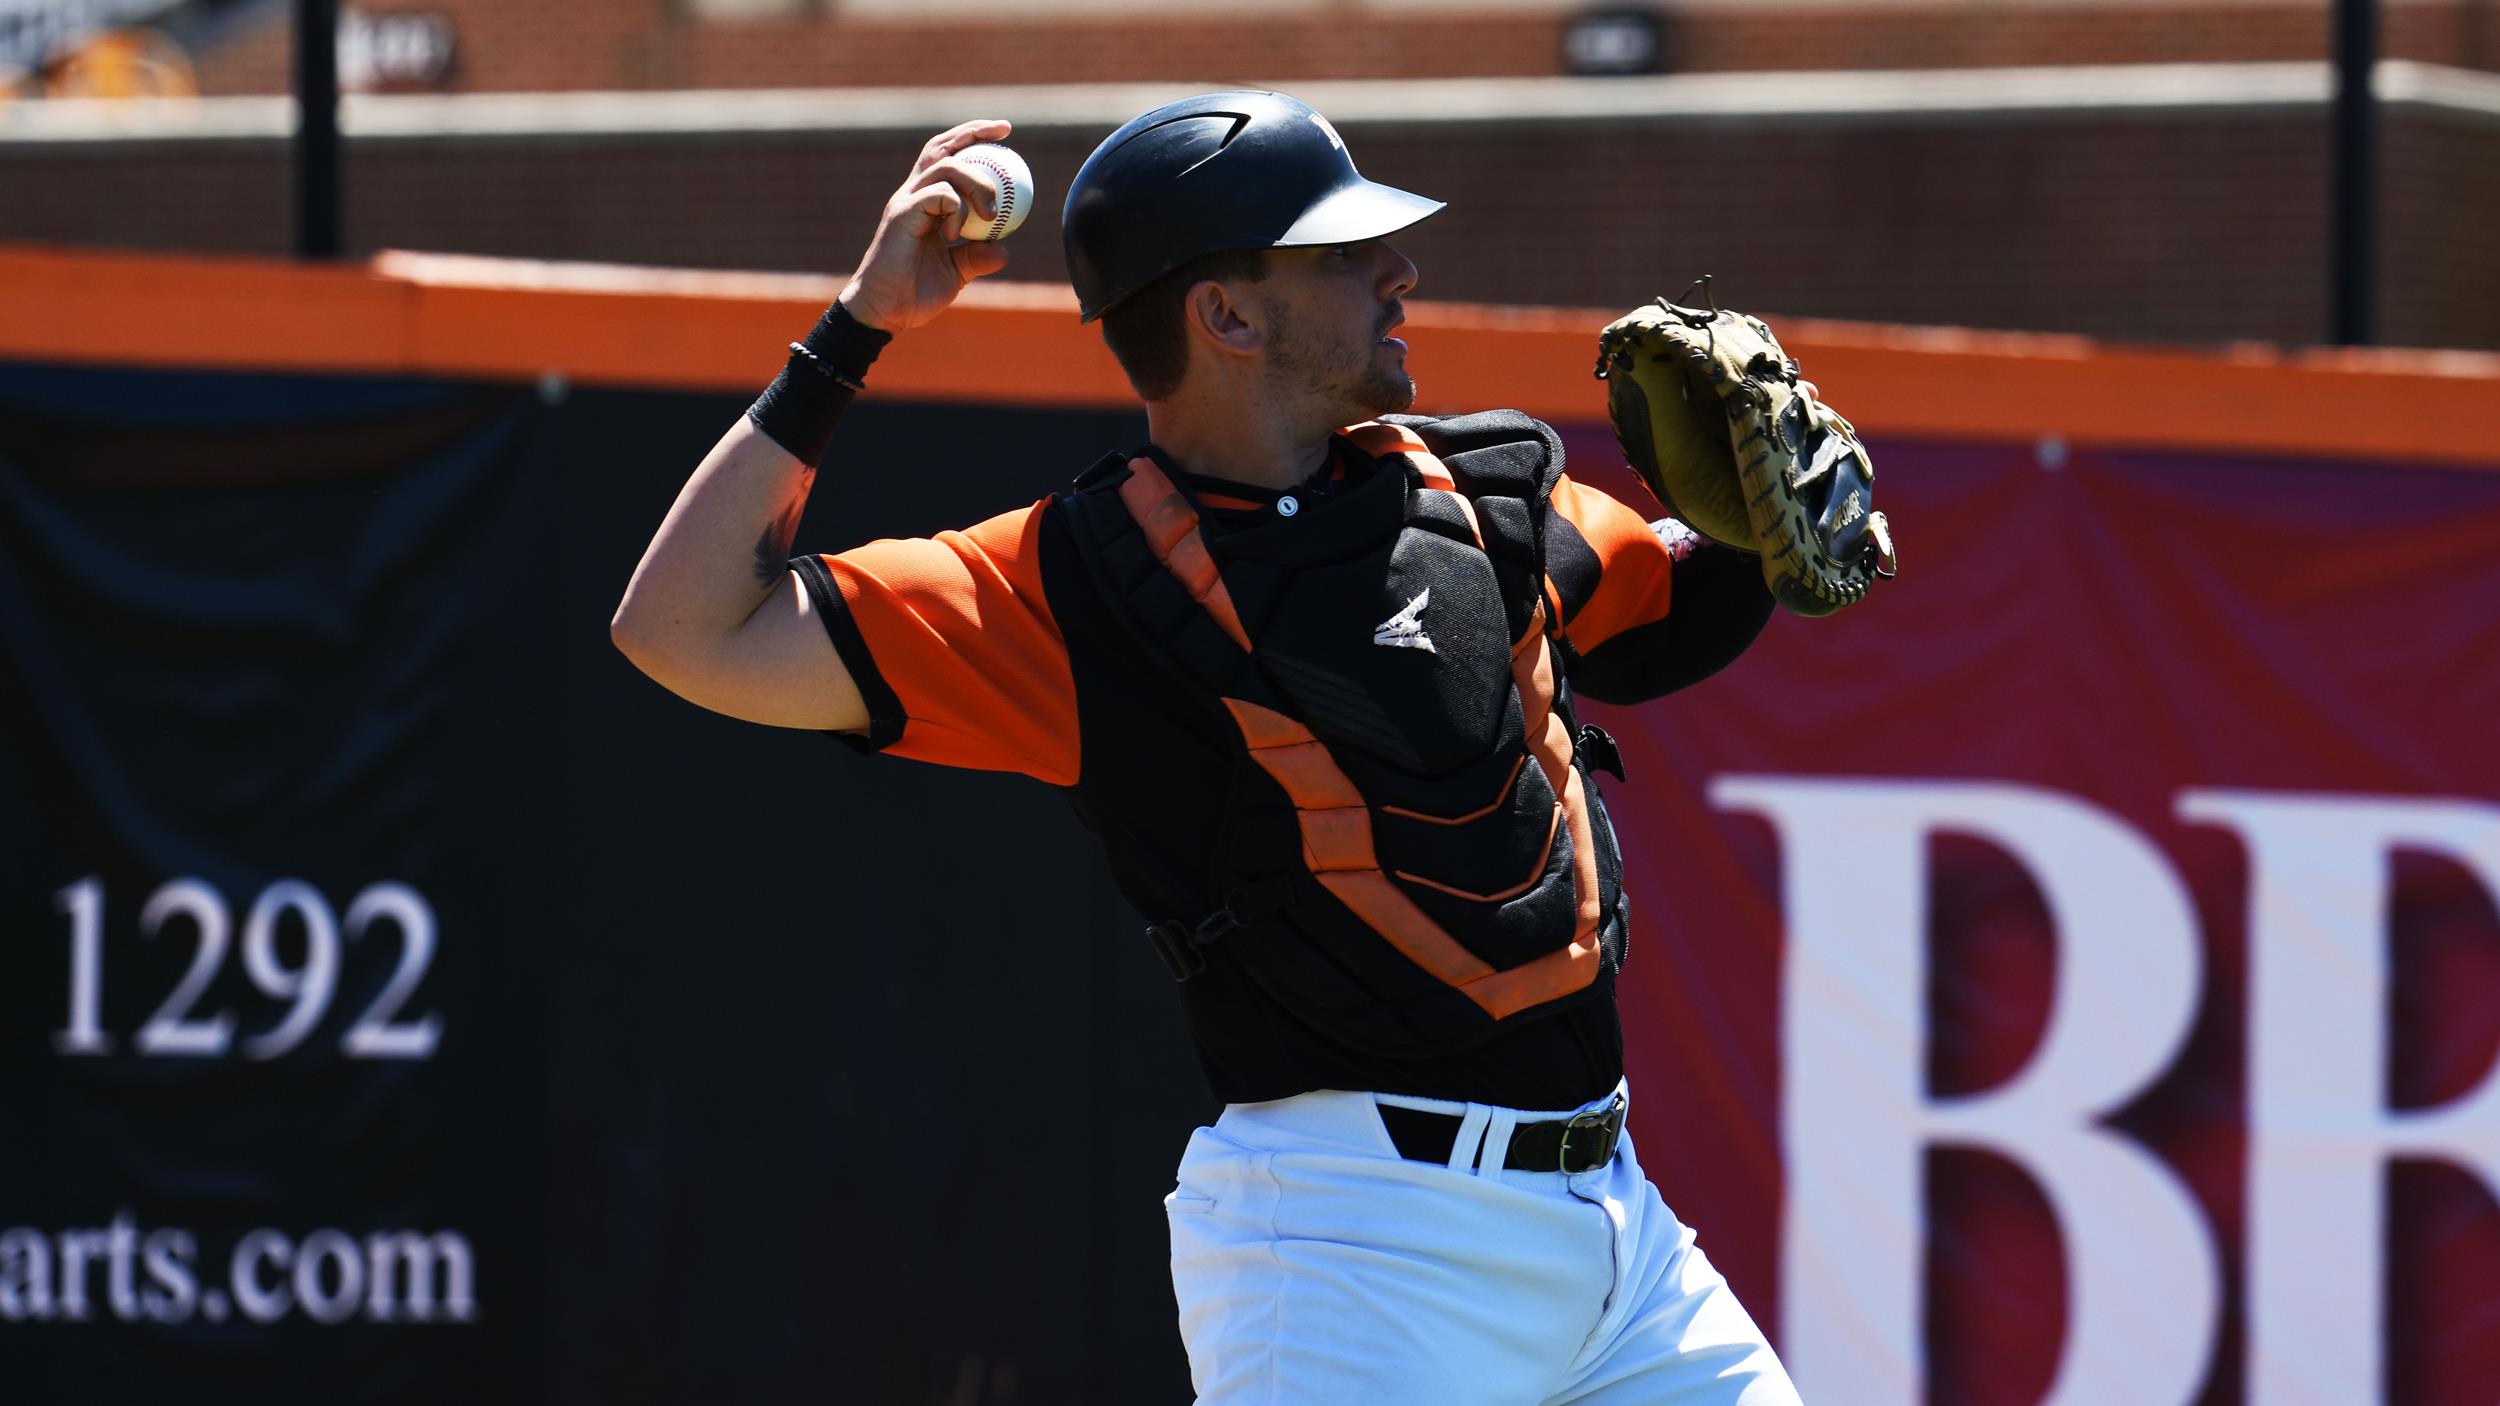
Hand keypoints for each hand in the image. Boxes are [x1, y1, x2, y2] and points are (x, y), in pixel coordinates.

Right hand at [838, 119, 1015, 333]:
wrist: (885, 312)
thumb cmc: (914, 294)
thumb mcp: (955, 273)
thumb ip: (976, 257)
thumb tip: (1003, 249)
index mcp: (924, 202)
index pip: (947, 157)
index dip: (973, 138)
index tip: (1004, 132)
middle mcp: (913, 194)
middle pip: (943, 149)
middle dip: (974, 134)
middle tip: (1005, 135)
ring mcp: (906, 202)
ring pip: (946, 168)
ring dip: (977, 184)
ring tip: (990, 214)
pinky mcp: (901, 214)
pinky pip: (939, 195)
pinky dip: (957, 210)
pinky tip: (957, 234)